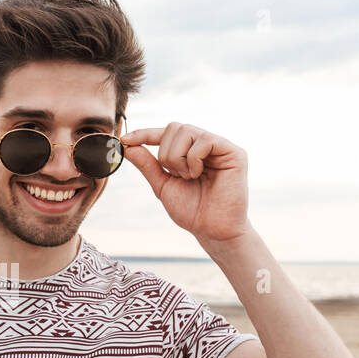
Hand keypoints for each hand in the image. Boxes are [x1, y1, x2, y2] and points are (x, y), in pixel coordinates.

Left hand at [120, 122, 249, 242]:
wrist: (212, 230)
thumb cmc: (192, 211)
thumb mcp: (163, 186)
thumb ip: (148, 165)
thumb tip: (128, 146)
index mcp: (190, 151)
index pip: (165, 133)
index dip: (145, 134)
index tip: (124, 140)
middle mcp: (205, 145)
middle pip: (174, 127)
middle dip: (166, 154)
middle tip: (176, 175)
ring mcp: (220, 146)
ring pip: (186, 131)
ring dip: (178, 158)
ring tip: (189, 177)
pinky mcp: (234, 152)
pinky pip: (204, 140)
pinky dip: (194, 159)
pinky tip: (199, 174)